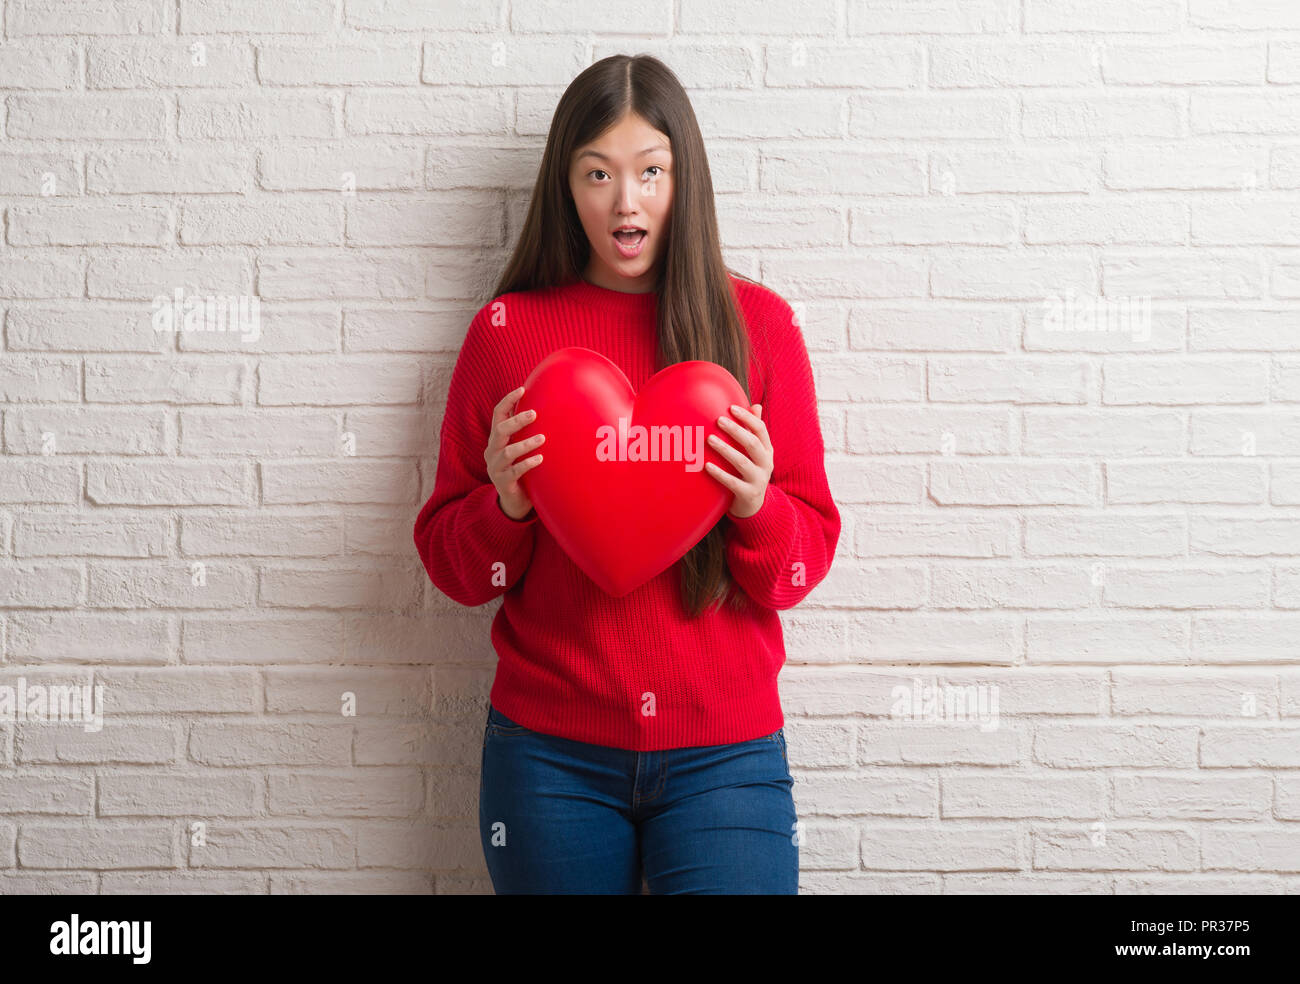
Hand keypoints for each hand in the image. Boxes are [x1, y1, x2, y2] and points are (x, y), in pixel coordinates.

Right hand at [485, 385, 543, 520]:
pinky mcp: (503, 482)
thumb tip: (550, 409)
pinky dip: (528, 463)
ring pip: (507, 451)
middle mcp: (492, 451)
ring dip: (525, 443)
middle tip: (534, 414)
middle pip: (500, 430)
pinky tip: (541, 459)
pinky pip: (515, 471)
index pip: (498, 415)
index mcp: (496, 439)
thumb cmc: (522, 470)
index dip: (508, 401)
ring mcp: (496, 467)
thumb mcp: (521, 449)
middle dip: (516, 420)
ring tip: (542, 438)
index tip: (522, 389)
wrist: (514, 501)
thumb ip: (528, 433)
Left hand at [704, 403, 772, 518]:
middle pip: (752, 443)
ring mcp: (758, 479)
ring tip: (709, 439)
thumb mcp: (756, 453)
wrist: (754, 506)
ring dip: (725, 450)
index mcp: (767, 450)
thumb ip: (754, 431)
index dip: (747, 418)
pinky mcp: (748, 494)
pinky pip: (733, 483)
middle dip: (736, 430)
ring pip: (742, 462)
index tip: (731, 408)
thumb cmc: (750, 472)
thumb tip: (756, 405)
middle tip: (719, 420)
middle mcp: (766, 463)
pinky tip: (706, 466)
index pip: (760, 429)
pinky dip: (720, 474)